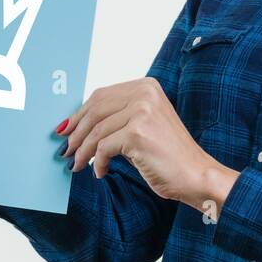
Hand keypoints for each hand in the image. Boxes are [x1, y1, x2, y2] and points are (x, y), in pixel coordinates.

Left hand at [56, 77, 239, 216]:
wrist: (196, 175)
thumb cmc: (169, 155)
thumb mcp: (144, 126)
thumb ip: (118, 118)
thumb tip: (77, 125)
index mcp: (146, 86)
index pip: (101, 95)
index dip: (79, 114)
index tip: (66, 129)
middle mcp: (145, 93)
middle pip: (95, 110)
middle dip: (76, 132)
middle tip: (66, 149)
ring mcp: (142, 111)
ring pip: (96, 130)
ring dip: (83, 151)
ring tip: (77, 164)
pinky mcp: (137, 133)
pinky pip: (103, 148)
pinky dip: (97, 163)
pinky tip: (100, 172)